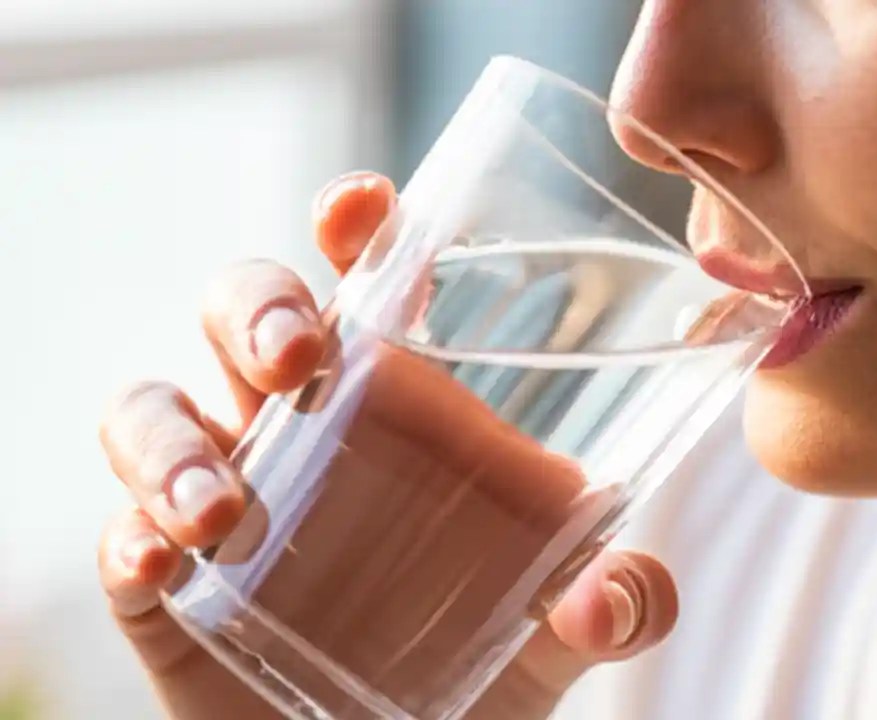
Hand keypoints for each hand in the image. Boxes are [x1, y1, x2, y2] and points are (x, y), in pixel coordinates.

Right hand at [97, 172, 677, 718]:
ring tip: (223, 509)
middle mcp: (298, 430)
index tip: (364, 205)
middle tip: (294, 354)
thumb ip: (618, 600)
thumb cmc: (473, 660)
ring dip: (174, 444)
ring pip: (155, 414)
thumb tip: (607, 598)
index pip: (362, 282)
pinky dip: (128, 542)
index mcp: (393, 406)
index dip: (351, 228)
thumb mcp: (561, 626)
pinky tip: (159, 563)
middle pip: (240, 315)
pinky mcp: (167, 590)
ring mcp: (223, 502)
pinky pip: (120, 540)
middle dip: (253, 309)